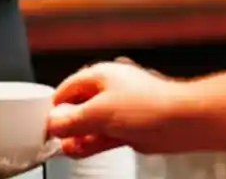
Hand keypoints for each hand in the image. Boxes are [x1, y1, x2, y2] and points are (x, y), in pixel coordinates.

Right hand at [47, 58, 189, 158]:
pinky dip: (91, 142)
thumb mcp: (100, 113)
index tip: (43, 122)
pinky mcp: (129, 127)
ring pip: (90, 123)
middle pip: (78, 106)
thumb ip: (73, 120)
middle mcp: (109, 90)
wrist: (182, 121)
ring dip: (77, 136)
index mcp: (100, 75)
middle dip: (66, 123)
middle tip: (53, 137)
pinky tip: (80, 150)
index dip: (54, 106)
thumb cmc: (150, 105)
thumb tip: (53, 123)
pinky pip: (103, 135)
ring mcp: (120, 109)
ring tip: (64, 147)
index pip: (67, 89)